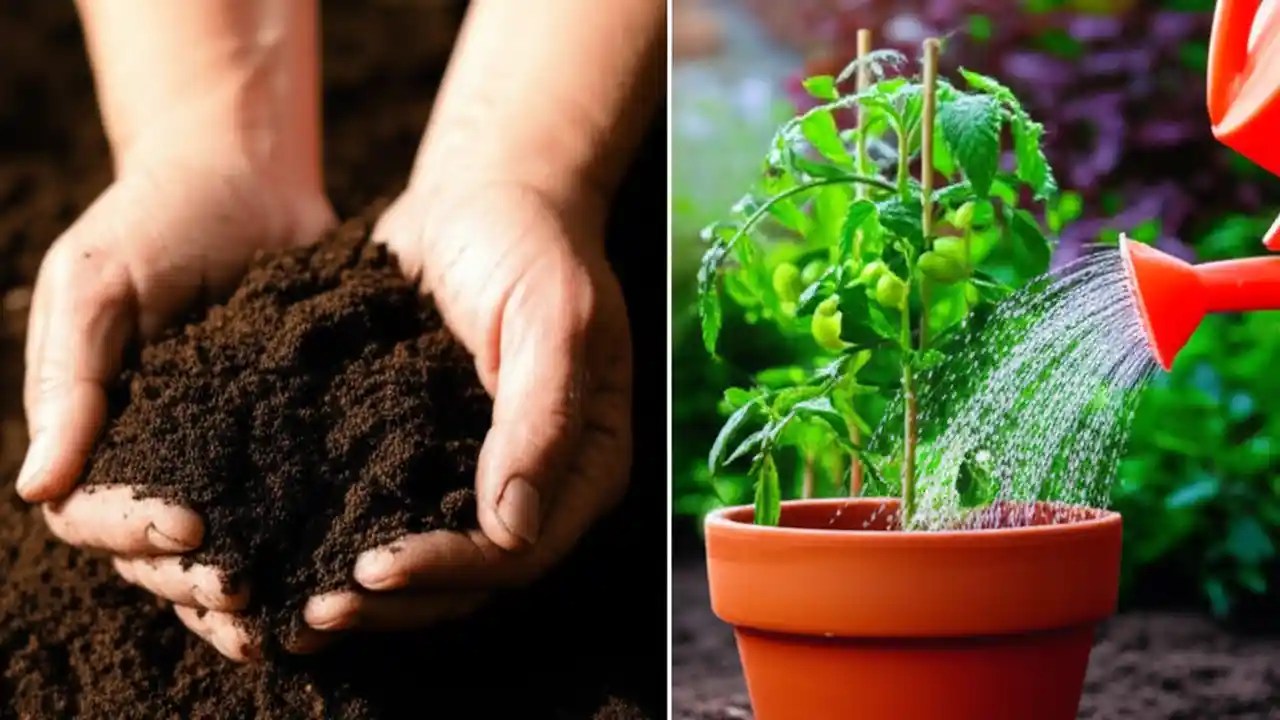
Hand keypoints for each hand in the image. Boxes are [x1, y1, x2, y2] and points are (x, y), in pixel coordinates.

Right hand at [19, 156, 332, 660]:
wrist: (245, 177)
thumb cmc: (154, 219)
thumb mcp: (94, 283)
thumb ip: (71, 379)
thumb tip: (37, 486)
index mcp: (99, 426)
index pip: (92, 511)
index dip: (130, 532)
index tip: (189, 525)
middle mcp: (159, 453)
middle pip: (156, 554)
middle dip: (192, 583)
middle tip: (244, 595)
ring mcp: (225, 451)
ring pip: (221, 549)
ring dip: (243, 594)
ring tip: (286, 623)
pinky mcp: (289, 437)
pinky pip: (289, 506)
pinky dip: (305, 548)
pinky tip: (335, 577)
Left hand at [299, 181, 632, 633]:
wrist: (481, 193)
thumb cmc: (528, 243)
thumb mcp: (552, 317)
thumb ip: (543, 418)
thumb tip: (515, 528)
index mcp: (588, 461)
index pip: (522, 550)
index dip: (451, 571)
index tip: (373, 569)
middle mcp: (543, 482)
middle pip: (476, 577)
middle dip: (401, 603)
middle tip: (316, 612)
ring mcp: (486, 474)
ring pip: (436, 562)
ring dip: (373, 595)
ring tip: (296, 606)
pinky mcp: (431, 455)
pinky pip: (398, 517)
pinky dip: (351, 544)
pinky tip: (296, 556)